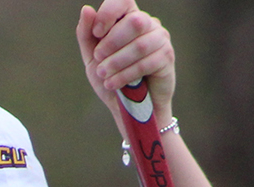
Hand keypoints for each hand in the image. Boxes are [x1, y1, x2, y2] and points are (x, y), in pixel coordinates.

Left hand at [75, 1, 176, 137]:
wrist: (128, 109)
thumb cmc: (111, 78)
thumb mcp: (92, 58)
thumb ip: (86, 34)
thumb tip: (86, 9)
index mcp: (128, 17)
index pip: (123, 1)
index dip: (109, 13)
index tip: (97, 33)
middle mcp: (148, 24)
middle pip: (134, 21)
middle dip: (112, 42)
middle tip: (99, 59)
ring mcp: (160, 39)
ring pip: (140, 44)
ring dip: (117, 61)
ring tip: (104, 76)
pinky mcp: (167, 58)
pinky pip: (147, 63)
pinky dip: (127, 74)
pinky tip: (115, 84)